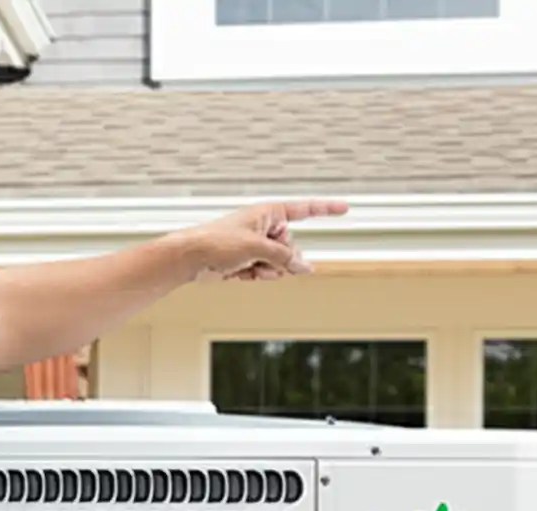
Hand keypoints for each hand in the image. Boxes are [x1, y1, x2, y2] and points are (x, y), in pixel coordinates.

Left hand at [176, 199, 348, 281]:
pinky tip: (240, 273)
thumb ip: (285, 257)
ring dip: (268, 269)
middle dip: (282, 257)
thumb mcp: (257, 247)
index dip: (325, 209)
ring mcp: (257, 246)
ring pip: (281, 264)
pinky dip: (257, 276)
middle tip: (261, 258)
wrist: (190, 259)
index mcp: (268, 213)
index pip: (304, 209)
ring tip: (247, 265)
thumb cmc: (216, 242)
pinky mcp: (249, 262)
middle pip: (292, 247)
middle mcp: (265, 227)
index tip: (346, 208)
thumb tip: (306, 267)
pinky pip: (267, 273)